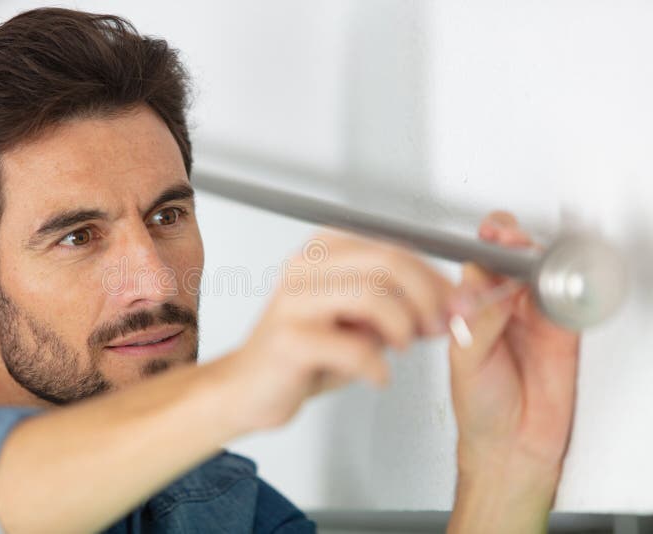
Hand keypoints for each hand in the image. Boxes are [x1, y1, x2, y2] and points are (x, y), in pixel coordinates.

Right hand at [222, 228, 453, 432]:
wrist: (250, 390)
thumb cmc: (305, 356)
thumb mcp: (361, 324)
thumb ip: (402, 309)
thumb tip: (453, 307)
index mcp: (324, 252)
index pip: (395, 248)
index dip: (435, 278)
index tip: (457, 305)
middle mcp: (306, 267)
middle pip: (387, 261)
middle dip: (427, 297)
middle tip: (438, 326)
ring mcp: (293, 300)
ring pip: (372, 295)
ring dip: (402, 327)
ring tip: (401, 347)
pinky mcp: (288, 338)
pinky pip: (352, 347)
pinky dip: (376, 366)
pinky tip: (376, 375)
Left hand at [447, 211, 580, 532]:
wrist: (513, 446)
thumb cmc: (479, 406)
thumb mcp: (465, 359)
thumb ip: (479, 322)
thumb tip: (490, 290)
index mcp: (471, 309)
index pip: (478, 263)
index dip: (484, 245)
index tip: (489, 237)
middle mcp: (503, 308)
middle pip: (512, 259)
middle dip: (512, 241)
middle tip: (511, 241)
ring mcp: (535, 317)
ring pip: (542, 272)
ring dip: (539, 258)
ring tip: (531, 262)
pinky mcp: (564, 331)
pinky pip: (570, 299)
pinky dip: (567, 285)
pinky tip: (557, 285)